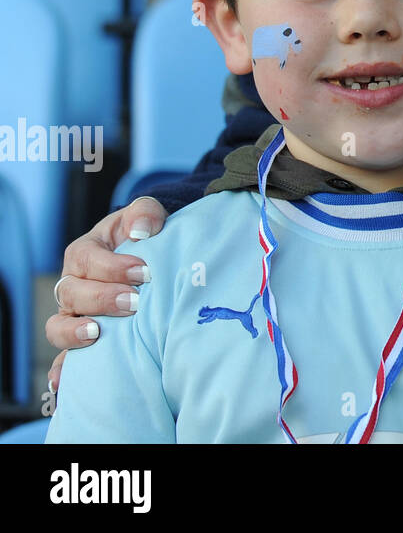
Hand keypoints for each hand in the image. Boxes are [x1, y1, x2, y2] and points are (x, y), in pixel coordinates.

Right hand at [44, 197, 166, 391]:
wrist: (150, 256)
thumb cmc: (143, 236)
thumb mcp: (144, 216)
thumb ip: (144, 213)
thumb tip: (143, 229)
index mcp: (84, 253)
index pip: (87, 259)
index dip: (112, 267)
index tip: (143, 271)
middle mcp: (73, 284)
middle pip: (72, 293)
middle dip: (102, 298)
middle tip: (134, 302)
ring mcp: (73, 314)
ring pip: (59, 326)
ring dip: (75, 333)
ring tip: (97, 333)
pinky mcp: (80, 340)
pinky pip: (64, 358)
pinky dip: (62, 370)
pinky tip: (65, 383)